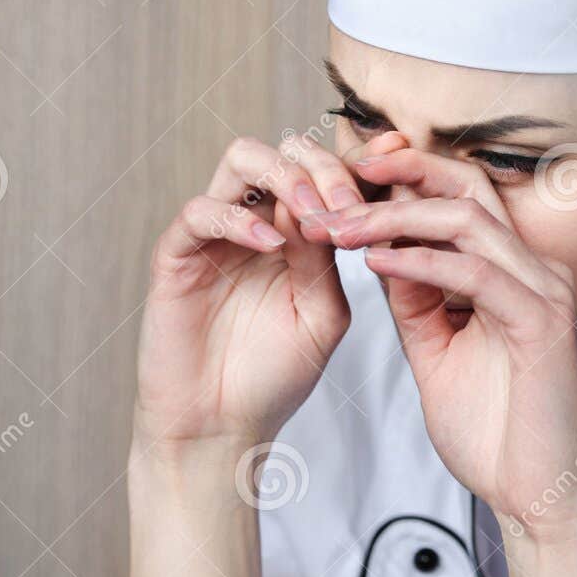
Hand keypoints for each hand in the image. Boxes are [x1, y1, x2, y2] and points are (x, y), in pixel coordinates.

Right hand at [131, 131, 404, 460]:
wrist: (221, 428)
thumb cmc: (275, 377)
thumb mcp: (324, 315)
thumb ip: (330, 258)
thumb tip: (334, 202)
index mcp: (295, 232)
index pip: (325, 171)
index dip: (360, 159)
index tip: (401, 156)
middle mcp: (254, 220)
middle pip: (287, 149)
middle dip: (326, 167)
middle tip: (350, 205)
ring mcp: (214, 233)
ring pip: (242, 159)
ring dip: (285, 177)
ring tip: (312, 216)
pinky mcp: (175, 255)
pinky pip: (201, 211)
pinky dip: (240, 218)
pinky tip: (271, 246)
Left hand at [316, 148, 576, 544]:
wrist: (536, 494)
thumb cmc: (494, 432)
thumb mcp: (435, 350)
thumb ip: (414, 301)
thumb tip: (379, 250)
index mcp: (514, 271)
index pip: (459, 198)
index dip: (404, 178)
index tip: (343, 179)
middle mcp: (535, 269)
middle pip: (470, 184)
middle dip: (402, 169)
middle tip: (340, 171)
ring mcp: (544, 290)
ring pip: (467, 219)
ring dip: (395, 217)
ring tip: (339, 225)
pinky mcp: (542, 321)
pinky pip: (474, 273)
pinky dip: (421, 262)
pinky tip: (375, 262)